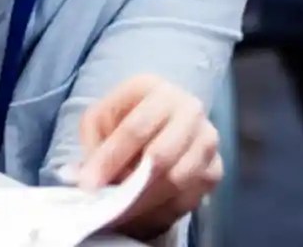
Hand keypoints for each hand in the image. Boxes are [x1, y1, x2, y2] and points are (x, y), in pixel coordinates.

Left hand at [78, 75, 221, 240]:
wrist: (160, 119)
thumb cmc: (124, 117)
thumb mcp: (100, 120)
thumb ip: (94, 145)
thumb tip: (86, 178)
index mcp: (156, 89)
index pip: (135, 128)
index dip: (110, 159)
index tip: (89, 184)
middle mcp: (189, 110)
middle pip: (161, 156)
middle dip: (130, 185)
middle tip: (106, 206)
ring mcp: (207, 139)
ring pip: (177, 180)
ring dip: (145, 202)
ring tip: (120, 213)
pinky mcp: (216, 167)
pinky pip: (191, 197)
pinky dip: (164, 210)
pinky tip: (142, 214)